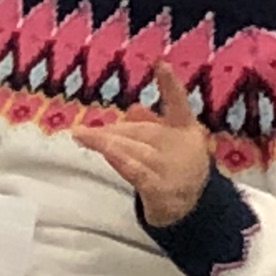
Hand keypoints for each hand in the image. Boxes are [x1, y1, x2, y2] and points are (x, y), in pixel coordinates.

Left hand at [71, 62, 214, 226]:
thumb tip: (133, 108)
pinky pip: (135, 170)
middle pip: (143, 131)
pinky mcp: (159, 189)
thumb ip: (152, 124)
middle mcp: (183, 148)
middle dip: (114, 131)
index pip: (179, 105)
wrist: (192, 212)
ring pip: (134, 149)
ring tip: (82, 136)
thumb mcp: (168, 144)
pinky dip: (118, 158)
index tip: (161, 63)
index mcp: (187, 131)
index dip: (171, 85)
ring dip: (106, 142)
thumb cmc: (175, 170)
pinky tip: (101, 149)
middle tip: (84, 131)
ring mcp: (172, 170)